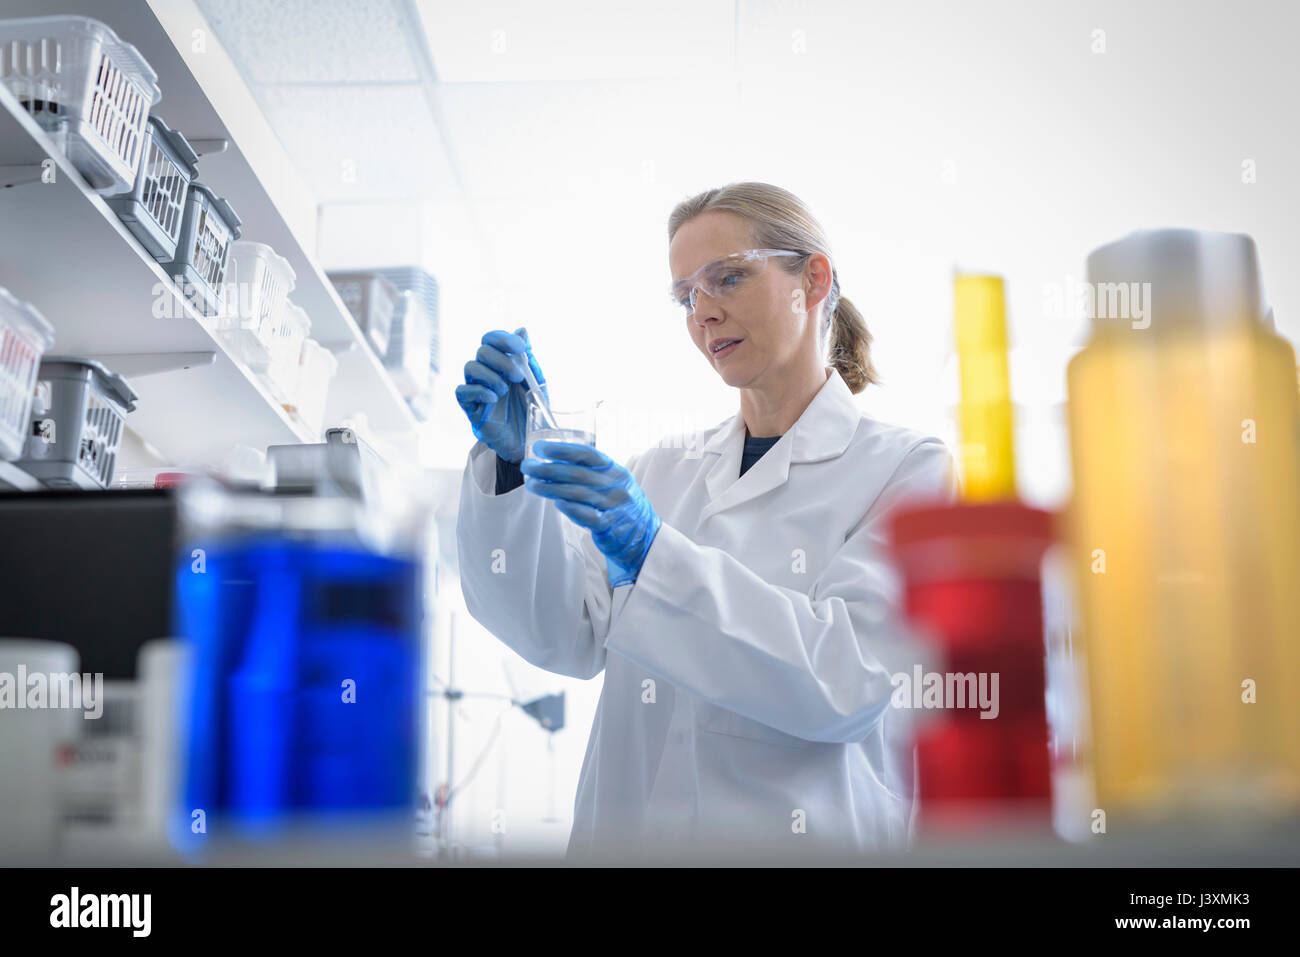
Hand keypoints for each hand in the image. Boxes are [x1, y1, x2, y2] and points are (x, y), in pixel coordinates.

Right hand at [455, 328, 545, 463]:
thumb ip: (528, 359)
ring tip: (505, 391)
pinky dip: (479, 391)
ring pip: (470, 367)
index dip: (502, 338)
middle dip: (502, 360)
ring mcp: (476, 389)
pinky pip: (463, 391)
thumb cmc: (530, 411)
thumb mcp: (536, 383)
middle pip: (482, 351)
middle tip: (518, 377)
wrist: (527, 442)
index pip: (491, 339)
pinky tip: (494, 399)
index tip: (520, 348)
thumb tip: (522, 329)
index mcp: (501, 364)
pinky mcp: (470, 408)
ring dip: (491, 376)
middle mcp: (486, 373)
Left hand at [520, 442, 661, 586]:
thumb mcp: (613, 483)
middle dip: (548, 469)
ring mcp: (613, 507)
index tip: (540, 448)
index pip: (587, 454)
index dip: (562, 449)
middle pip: (577, 474)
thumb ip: (591, 474)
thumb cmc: (621, 506)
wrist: (645, 536)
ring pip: (578, 494)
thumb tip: (552, 463)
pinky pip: (589, 516)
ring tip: (532, 484)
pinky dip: (571, 509)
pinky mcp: (610, 527)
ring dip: (551, 488)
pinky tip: (556, 503)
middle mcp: (615, 486)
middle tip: (527, 467)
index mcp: (615, 471)